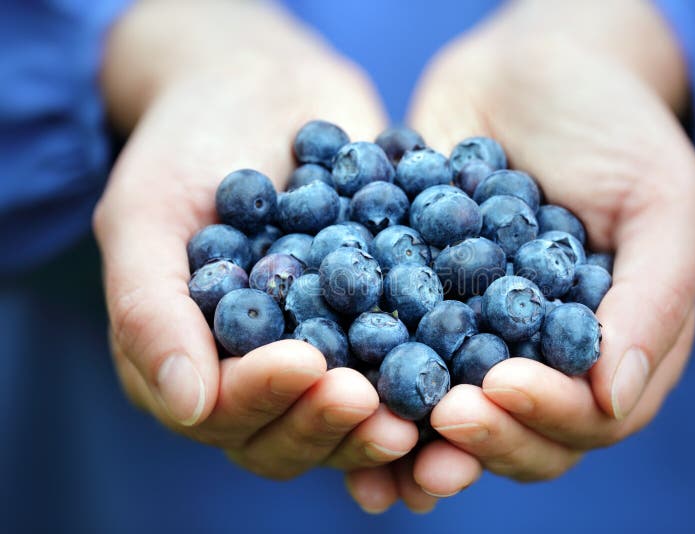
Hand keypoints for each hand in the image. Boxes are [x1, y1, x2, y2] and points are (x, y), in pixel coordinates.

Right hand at [94, 0, 416, 484]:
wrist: (261, 88)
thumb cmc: (187, 145)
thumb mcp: (145, 213)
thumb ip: (150, 309)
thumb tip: (189, 407)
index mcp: (193, 364)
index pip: (224, 411)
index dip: (263, 397)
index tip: (304, 364)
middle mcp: (260, 373)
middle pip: (291, 433)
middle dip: (329, 423)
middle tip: (370, 401)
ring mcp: (325, 351)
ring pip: (352, 416)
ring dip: (385, 424)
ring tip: (423, 405)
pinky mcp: (380, 321)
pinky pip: (407, 361)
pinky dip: (434, 375)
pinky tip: (468, 373)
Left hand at [345, 0, 694, 507]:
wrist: (528, 67)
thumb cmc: (613, 124)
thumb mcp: (662, 199)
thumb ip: (654, 298)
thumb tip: (614, 399)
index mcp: (613, 348)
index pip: (590, 416)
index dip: (547, 415)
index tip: (496, 388)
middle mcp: (543, 357)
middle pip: (520, 432)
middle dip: (481, 438)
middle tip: (437, 422)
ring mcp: (477, 334)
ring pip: (452, 410)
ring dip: (417, 436)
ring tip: (376, 443)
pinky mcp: (419, 304)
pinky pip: (393, 351)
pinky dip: (366, 377)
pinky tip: (333, 387)